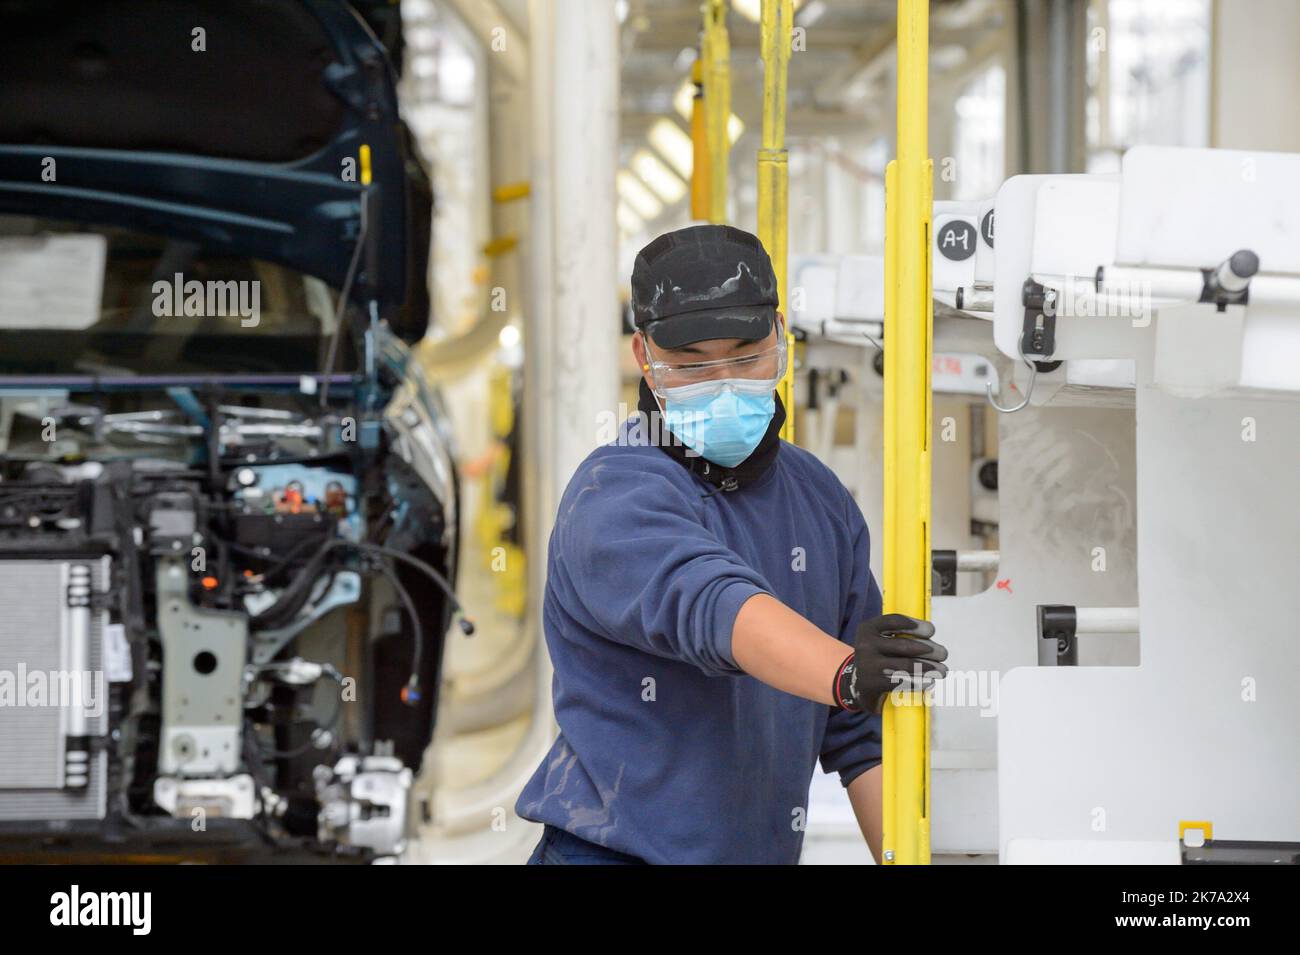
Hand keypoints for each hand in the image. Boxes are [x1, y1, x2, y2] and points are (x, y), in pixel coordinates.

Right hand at [833, 614, 947, 713]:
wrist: (859, 684)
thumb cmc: (880, 658)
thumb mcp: (882, 641)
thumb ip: (903, 637)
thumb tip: (934, 643)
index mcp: (868, 629)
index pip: (893, 621)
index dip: (914, 625)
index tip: (932, 630)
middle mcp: (865, 645)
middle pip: (904, 645)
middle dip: (929, 650)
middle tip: (944, 654)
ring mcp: (867, 665)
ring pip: (905, 665)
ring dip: (929, 667)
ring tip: (942, 670)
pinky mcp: (872, 684)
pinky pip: (901, 682)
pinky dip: (918, 682)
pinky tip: (929, 681)